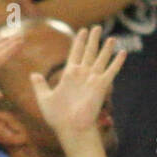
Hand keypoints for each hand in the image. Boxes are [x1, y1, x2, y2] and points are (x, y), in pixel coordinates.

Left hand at [29, 25, 126, 142]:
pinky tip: (123, 53)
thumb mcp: (44, 99)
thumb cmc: (57, 118)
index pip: (75, 53)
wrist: (71, 128)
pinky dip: (117, 62)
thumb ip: (40, 85)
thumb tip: (33, 74)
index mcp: (69, 75)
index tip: (82, 30)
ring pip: (101, 59)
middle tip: (97, 27)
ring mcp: (92, 80)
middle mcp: (82, 75)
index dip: (79, 41)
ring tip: (111, 38)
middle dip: (93, 39)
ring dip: (106, 48)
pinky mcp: (101, 86)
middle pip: (89, 52)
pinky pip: (111, 71)